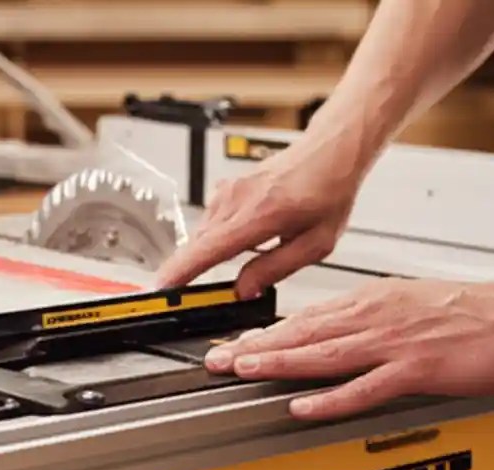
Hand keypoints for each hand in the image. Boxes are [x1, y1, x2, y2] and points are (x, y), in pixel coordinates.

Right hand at [155, 132, 365, 298]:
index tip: (164, 287)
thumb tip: (245, 289)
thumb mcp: (316, 244)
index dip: (183, 270)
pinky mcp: (227, 188)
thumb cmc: (329, 191)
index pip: (211, 248)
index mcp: (262, 215)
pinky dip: (217, 237)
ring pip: (203, 233)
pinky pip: (211, 221)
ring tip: (241, 259)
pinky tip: (242, 239)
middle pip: (199, 244)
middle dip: (192, 269)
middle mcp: (239, 200)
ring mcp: (229, 191)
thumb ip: (276, 268)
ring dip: (210, 253)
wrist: (329, 152)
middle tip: (196, 294)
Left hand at [202, 275, 493, 419]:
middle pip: (305, 333)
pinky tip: (302, 405)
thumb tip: (348, 338)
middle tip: (217, 359)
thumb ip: (378, 322)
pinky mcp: (417, 368)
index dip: (269, 333)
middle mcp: (377, 315)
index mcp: (376, 300)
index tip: (237, 344)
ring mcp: (395, 342)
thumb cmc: (479, 316)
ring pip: (323, 354)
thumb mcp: (415, 308)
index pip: (310, 317)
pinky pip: (365, 386)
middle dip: (256, 346)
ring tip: (241, 372)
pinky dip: (329, 398)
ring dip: (278, 363)